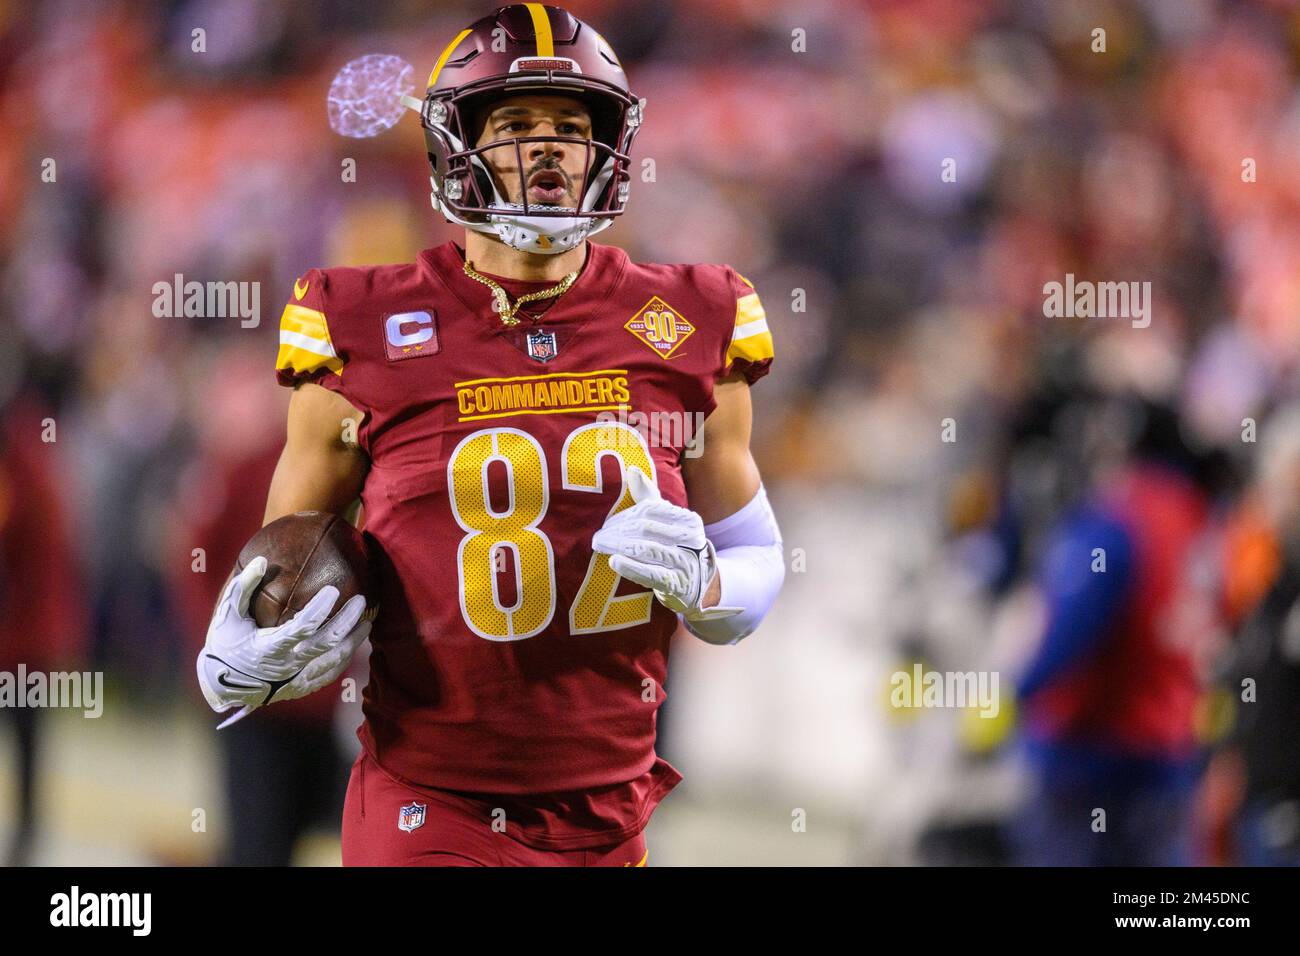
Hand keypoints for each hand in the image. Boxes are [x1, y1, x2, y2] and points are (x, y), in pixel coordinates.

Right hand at [196, 556, 370, 727]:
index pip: (301, 627)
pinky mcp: (302, 687)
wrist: (222, 686)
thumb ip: (243, 587)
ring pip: (335, 661)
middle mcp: (286, 666)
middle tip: (361, 600)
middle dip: (347, 621)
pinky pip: (331, 674)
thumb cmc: (226, 645)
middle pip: (327, 643)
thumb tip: (261, 560)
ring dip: (354, 640)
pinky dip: (345, 658)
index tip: (333, 590)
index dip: (319, 609)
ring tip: (367, 621)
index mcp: (268, 647)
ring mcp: (297, 679)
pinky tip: (353, 644)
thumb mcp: (228, 615)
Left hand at [591, 466, 738, 619]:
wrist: (698, 584)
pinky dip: (630, 566)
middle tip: (598, 538)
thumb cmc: (676, 546)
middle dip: (617, 532)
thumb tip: (632, 470)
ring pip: (645, 549)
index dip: (624, 516)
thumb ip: (650, 496)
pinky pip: (650, 573)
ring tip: (600, 546)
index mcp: (687, 519)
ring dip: (618, 546)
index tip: (606, 525)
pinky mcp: (676, 583)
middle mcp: (690, 539)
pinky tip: (614, 561)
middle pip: (645, 528)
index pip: (649, 510)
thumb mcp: (668, 521)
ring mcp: (685, 562)